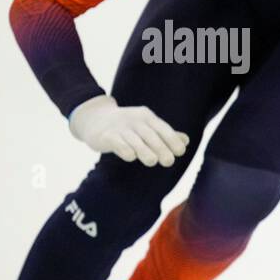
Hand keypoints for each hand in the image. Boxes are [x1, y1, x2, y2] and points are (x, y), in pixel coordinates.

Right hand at [68, 95, 189, 166]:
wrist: (94, 118)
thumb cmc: (128, 126)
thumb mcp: (147, 126)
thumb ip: (165, 134)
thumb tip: (185, 141)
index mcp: (147, 117)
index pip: (163, 129)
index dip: (172, 140)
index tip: (180, 152)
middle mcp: (135, 120)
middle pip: (151, 136)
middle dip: (161, 149)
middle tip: (168, 162)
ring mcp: (120, 127)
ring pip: (135, 141)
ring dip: (144, 152)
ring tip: (152, 161)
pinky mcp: (106, 136)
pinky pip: (118, 144)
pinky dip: (125, 150)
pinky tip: (130, 157)